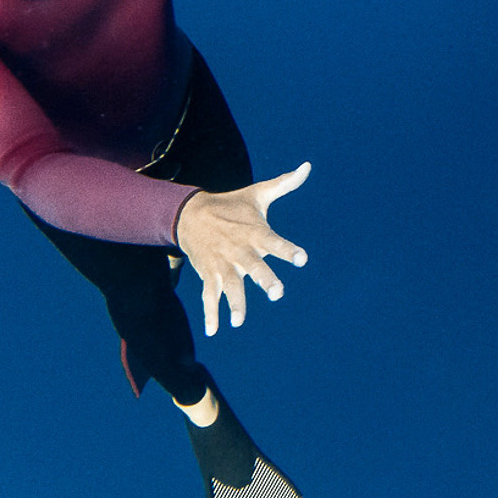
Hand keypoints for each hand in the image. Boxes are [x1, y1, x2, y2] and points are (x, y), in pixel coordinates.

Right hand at [173, 163, 310, 334]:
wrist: (190, 213)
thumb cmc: (232, 206)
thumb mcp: (258, 194)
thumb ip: (285, 184)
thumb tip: (307, 166)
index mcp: (255, 232)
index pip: (275, 241)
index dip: (288, 249)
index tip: (302, 258)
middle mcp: (240, 250)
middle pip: (254, 266)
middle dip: (264, 279)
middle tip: (277, 293)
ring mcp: (222, 263)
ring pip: (229, 285)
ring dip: (234, 303)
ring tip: (239, 321)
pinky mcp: (208, 274)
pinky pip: (209, 296)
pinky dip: (210, 313)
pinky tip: (213, 331)